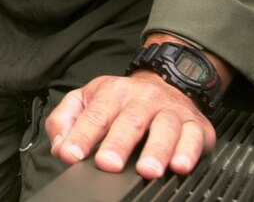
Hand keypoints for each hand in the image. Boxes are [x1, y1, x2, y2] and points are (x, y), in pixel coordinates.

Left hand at [45, 72, 215, 178]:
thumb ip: (65, 120)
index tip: (72, 155)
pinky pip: (193, 136)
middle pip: (128, 121)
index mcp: (111, 93)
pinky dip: (188, 151)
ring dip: (156, 150)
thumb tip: (59, 145)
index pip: (93, 115)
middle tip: (108, 164)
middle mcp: (141, 99)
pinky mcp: (194, 124)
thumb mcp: (87, 99)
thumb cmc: (122, 100)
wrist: (166, 82)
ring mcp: (169, 110)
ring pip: (163, 128)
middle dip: (117, 144)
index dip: (81, 136)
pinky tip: (180, 165)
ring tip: (147, 170)